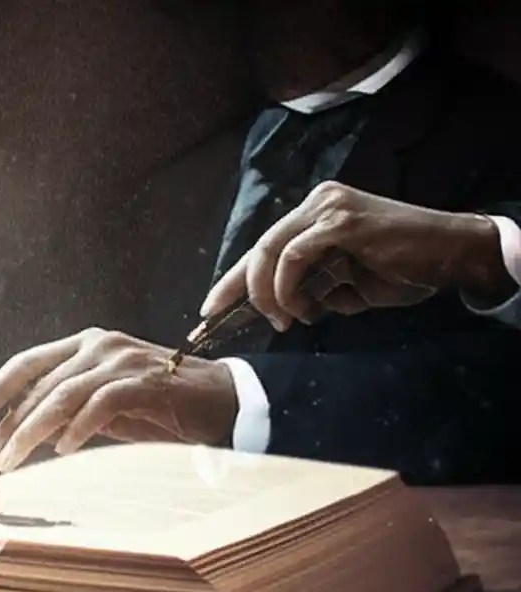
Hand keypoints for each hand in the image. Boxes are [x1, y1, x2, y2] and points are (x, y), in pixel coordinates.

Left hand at [0, 328, 237, 472]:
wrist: (224, 402)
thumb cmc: (159, 408)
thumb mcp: (103, 408)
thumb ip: (66, 410)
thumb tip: (19, 434)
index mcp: (85, 345)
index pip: (29, 362)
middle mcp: (99, 345)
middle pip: (40, 385)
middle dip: (9, 427)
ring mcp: (123, 360)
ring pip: (63, 395)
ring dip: (32, 433)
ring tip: (12, 462)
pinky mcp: (148, 381)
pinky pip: (102, 404)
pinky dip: (79, 428)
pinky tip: (62, 450)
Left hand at [201, 181, 513, 329]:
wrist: (451, 255)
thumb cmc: (403, 271)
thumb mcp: (346, 285)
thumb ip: (312, 289)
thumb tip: (284, 311)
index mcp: (314, 215)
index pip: (263, 248)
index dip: (232, 279)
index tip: (209, 308)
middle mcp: (316, 203)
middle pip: (258, 247)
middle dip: (237, 288)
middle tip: (222, 317)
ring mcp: (327, 208)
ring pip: (271, 251)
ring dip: (270, 294)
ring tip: (286, 319)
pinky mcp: (341, 220)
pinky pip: (295, 255)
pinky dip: (289, 284)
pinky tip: (301, 307)